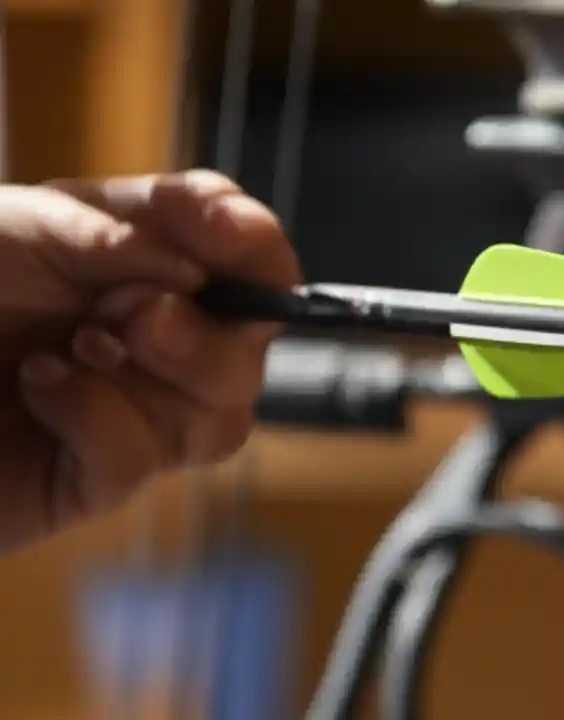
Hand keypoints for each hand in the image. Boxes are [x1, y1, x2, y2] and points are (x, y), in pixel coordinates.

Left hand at [0, 170, 299, 551]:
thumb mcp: (20, 228)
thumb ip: (115, 236)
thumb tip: (195, 274)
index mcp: (148, 263)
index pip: (245, 253)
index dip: (256, 245)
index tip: (229, 234)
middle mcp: (156, 339)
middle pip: (251, 348)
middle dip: (206, 333)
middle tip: (134, 315)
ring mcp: (136, 413)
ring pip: (219, 416)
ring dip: (152, 378)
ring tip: (69, 352)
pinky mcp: (96, 478)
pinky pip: (140, 459)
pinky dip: (92, 418)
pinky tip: (37, 391)